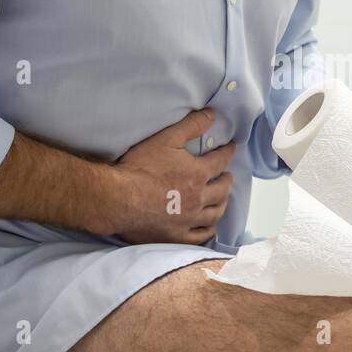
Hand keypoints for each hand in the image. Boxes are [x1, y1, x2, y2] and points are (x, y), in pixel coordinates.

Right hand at [109, 108, 235, 244]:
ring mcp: (189, 220)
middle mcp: (199, 198)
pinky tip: (209, 226)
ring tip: (222, 199)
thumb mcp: (166, 138)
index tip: (231, 148)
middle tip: (227, 175)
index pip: (220, 160)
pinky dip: (208, 230)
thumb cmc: (141, 167)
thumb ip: (191, 125)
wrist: (119, 199)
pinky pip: (200, 236)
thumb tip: (213, 115)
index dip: (228, 152)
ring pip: (215, 213)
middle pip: (222, 189)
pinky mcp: (177, 236)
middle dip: (227, 180)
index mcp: (198, 173)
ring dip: (222, 204)